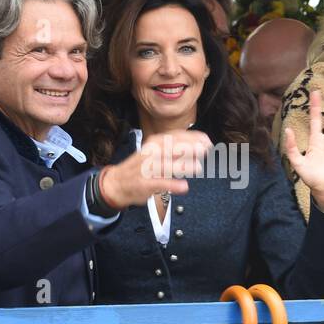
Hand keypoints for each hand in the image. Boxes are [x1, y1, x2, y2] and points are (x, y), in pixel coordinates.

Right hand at [98, 130, 212, 207]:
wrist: (117, 183)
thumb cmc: (140, 168)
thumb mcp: (156, 152)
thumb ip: (175, 149)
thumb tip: (199, 145)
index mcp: (155, 143)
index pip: (176, 136)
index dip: (193, 138)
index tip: (207, 141)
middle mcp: (151, 153)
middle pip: (172, 147)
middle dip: (190, 148)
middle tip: (205, 151)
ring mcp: (147, 168)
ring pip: (167, 165)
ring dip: (183, 166)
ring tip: (198, 168)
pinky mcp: (144, 183)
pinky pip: (160, 183)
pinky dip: (172, 185)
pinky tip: (184, 186)